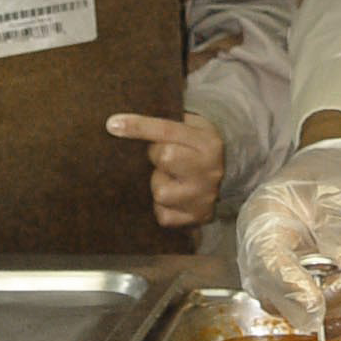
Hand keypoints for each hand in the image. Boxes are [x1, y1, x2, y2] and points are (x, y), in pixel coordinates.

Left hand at [106, 110, 223, 229]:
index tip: (112, 124)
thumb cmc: (197, 147)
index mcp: (208, 144)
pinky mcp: (197, 218)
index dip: (138, 126)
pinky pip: (163, 216)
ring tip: (169, 179)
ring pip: (161, 192)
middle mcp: (210, 171)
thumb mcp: (191, 127)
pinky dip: (161, 207)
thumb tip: (119, 122)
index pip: (168, 130)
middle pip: (165, 158)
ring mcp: (204, 197)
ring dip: (158, 184)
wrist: (228, 177)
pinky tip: (171, 197)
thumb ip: (163, 124)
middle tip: (163, 157)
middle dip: (156, 156)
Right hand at [235, 135, 340, 337]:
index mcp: (263, 225)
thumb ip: (339, 225)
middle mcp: (273, 261)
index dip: (289, 289)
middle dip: (333, 300)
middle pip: (290, 302)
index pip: (267, 264)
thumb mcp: (338, 186)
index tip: (314, 307)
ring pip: (322, 317)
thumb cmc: (334, 171)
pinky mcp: (325, 296)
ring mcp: (298, 282)